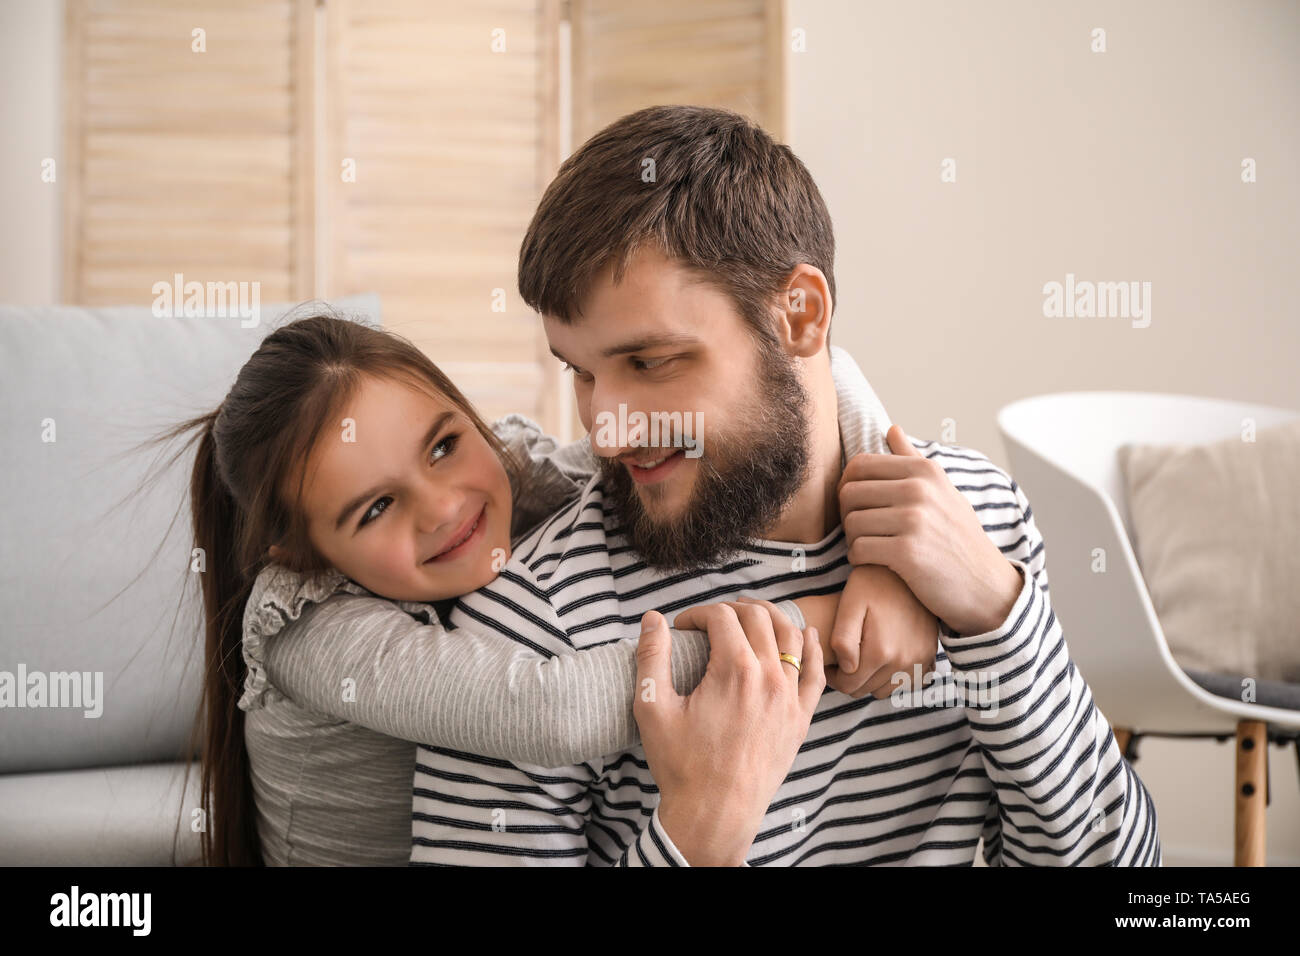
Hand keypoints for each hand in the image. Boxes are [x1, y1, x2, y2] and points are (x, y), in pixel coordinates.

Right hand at [634, 598, 824, 865]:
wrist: (716, 814)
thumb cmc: (682, 765)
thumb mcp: (653, 709)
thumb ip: (651, 657)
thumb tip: (652, 618)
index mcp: (734, 671)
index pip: (721, 616)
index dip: (697, 613)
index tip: (683, 627)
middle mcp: (769, 677)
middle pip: (758, 617)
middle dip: (732, 608)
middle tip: (712, 620)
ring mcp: (790, 698)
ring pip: (791, 635)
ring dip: (771, 617)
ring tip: (751, 616)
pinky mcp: (800, 719)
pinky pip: (816, 673)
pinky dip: (812, 648)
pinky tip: (806, 636)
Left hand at [826, 564, 937, 698]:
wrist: (908, 569)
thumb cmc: (873, 583)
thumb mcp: (850, 603)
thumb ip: (843, 638)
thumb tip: (847, 668)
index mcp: (881, 651)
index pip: (849, 685)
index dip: (834, 677)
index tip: (829, 663)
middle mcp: (903, 661)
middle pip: (866, 689)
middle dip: (850, 678)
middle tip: (842, 659)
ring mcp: (919, 660)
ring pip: (885, 689)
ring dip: (871, 679)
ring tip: (861, 656)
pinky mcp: (929, 656)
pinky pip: (906, 682)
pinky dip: (892, 676)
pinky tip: (882, 656)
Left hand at [838, 425, 1023, 635]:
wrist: (985, 585)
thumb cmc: (958, 537)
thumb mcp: (943, 490)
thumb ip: (912, 459)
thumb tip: (892, 429)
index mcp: (924, 470)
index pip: (859, 465)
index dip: (847, 486)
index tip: (856, 506)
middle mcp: (920, 490)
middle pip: (849, 493)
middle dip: (846, 514)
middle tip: (860, 531)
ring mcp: (914, 520)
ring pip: (851, 523)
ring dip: (852, 540)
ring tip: (868, 547)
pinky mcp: (907, 553)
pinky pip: (858, 550)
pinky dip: (857, 559)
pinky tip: (872, 563)